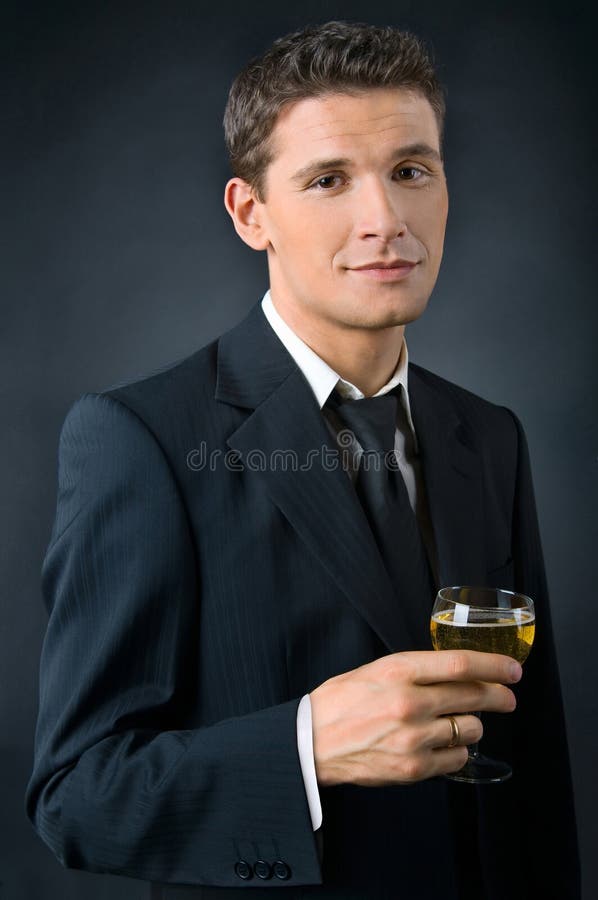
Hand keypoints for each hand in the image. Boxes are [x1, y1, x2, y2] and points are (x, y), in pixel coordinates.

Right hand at [309, 650, 521, 786]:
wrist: (311, 742)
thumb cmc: (341, 702)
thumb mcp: (376, 670)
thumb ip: (415, 670)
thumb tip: (457, 672)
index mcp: (399, 670)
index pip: (460, 664)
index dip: (494, 666)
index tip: (512, 669)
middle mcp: (410, 702)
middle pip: (473, 696)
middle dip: (499, 695)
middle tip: (507, 697)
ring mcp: (413, 737)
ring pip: (471, 729)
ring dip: (472, 725)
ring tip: (456, 722)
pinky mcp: (413, 767)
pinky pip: (457, 758)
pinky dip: (458, 750)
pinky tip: (444, 743)